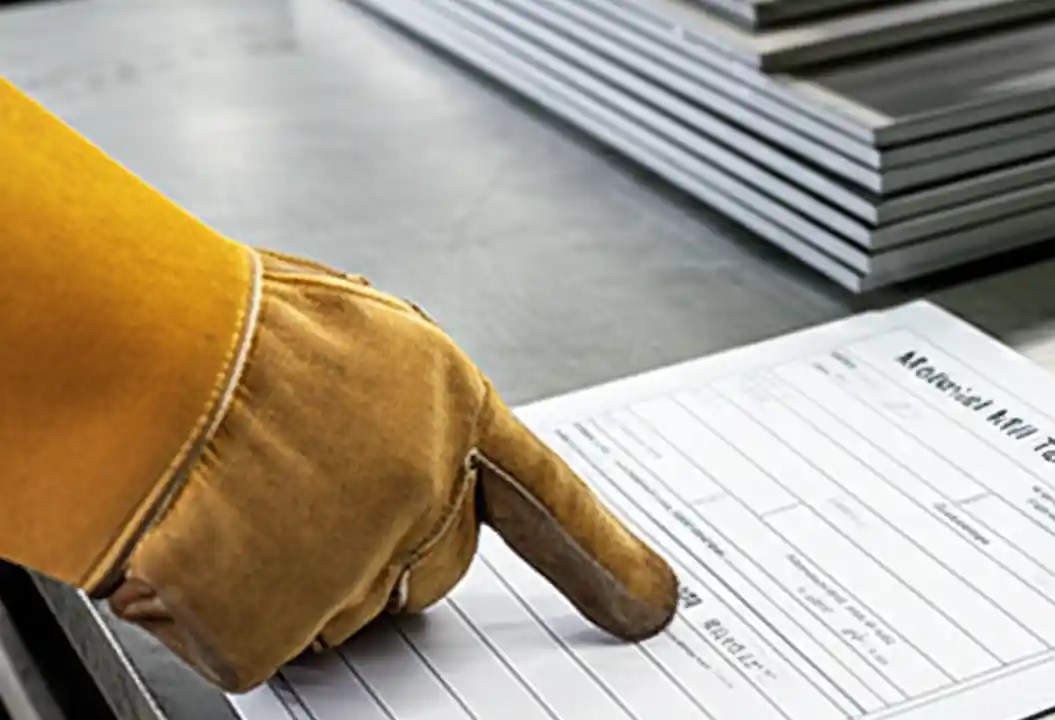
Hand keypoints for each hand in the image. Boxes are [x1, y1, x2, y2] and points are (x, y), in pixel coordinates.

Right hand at [102, 248, 677, 691]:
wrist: (127, 349)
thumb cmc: (215, 322)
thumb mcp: (342, 329)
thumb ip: (390, 401)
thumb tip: (385, 454)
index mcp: (447, 401)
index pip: (549, 498)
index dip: (601, 554)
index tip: (648, 603)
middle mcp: (425, 483)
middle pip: (438, 563)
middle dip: (379, 547)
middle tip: (296, 494)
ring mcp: (364, 556)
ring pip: (350, 605)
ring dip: (295, 572)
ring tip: (231, 497)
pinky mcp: (287, 618)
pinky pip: (270, 641)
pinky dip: (225, 609)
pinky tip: (199, 546)